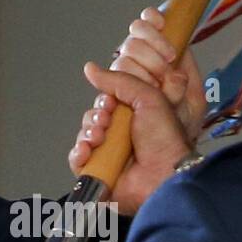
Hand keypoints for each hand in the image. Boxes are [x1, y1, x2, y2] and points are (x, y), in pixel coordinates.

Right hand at [69, 7, 204, 215]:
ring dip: (90, 130)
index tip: (112, 99)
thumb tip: (90, 68)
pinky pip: (77, 157)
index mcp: (137, 114)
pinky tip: (89, 150)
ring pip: (86, 132)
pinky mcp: (98, 171)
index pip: (111, 96)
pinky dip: (79, 152)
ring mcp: (110, 151)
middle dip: (99, 112)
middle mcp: (123, 131)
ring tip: (101, 135)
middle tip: (109, 116)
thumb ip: (120, 80)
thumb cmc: (165, 137)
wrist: (163, 173)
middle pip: (96, 111)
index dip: (107, 95)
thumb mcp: (149, 97)